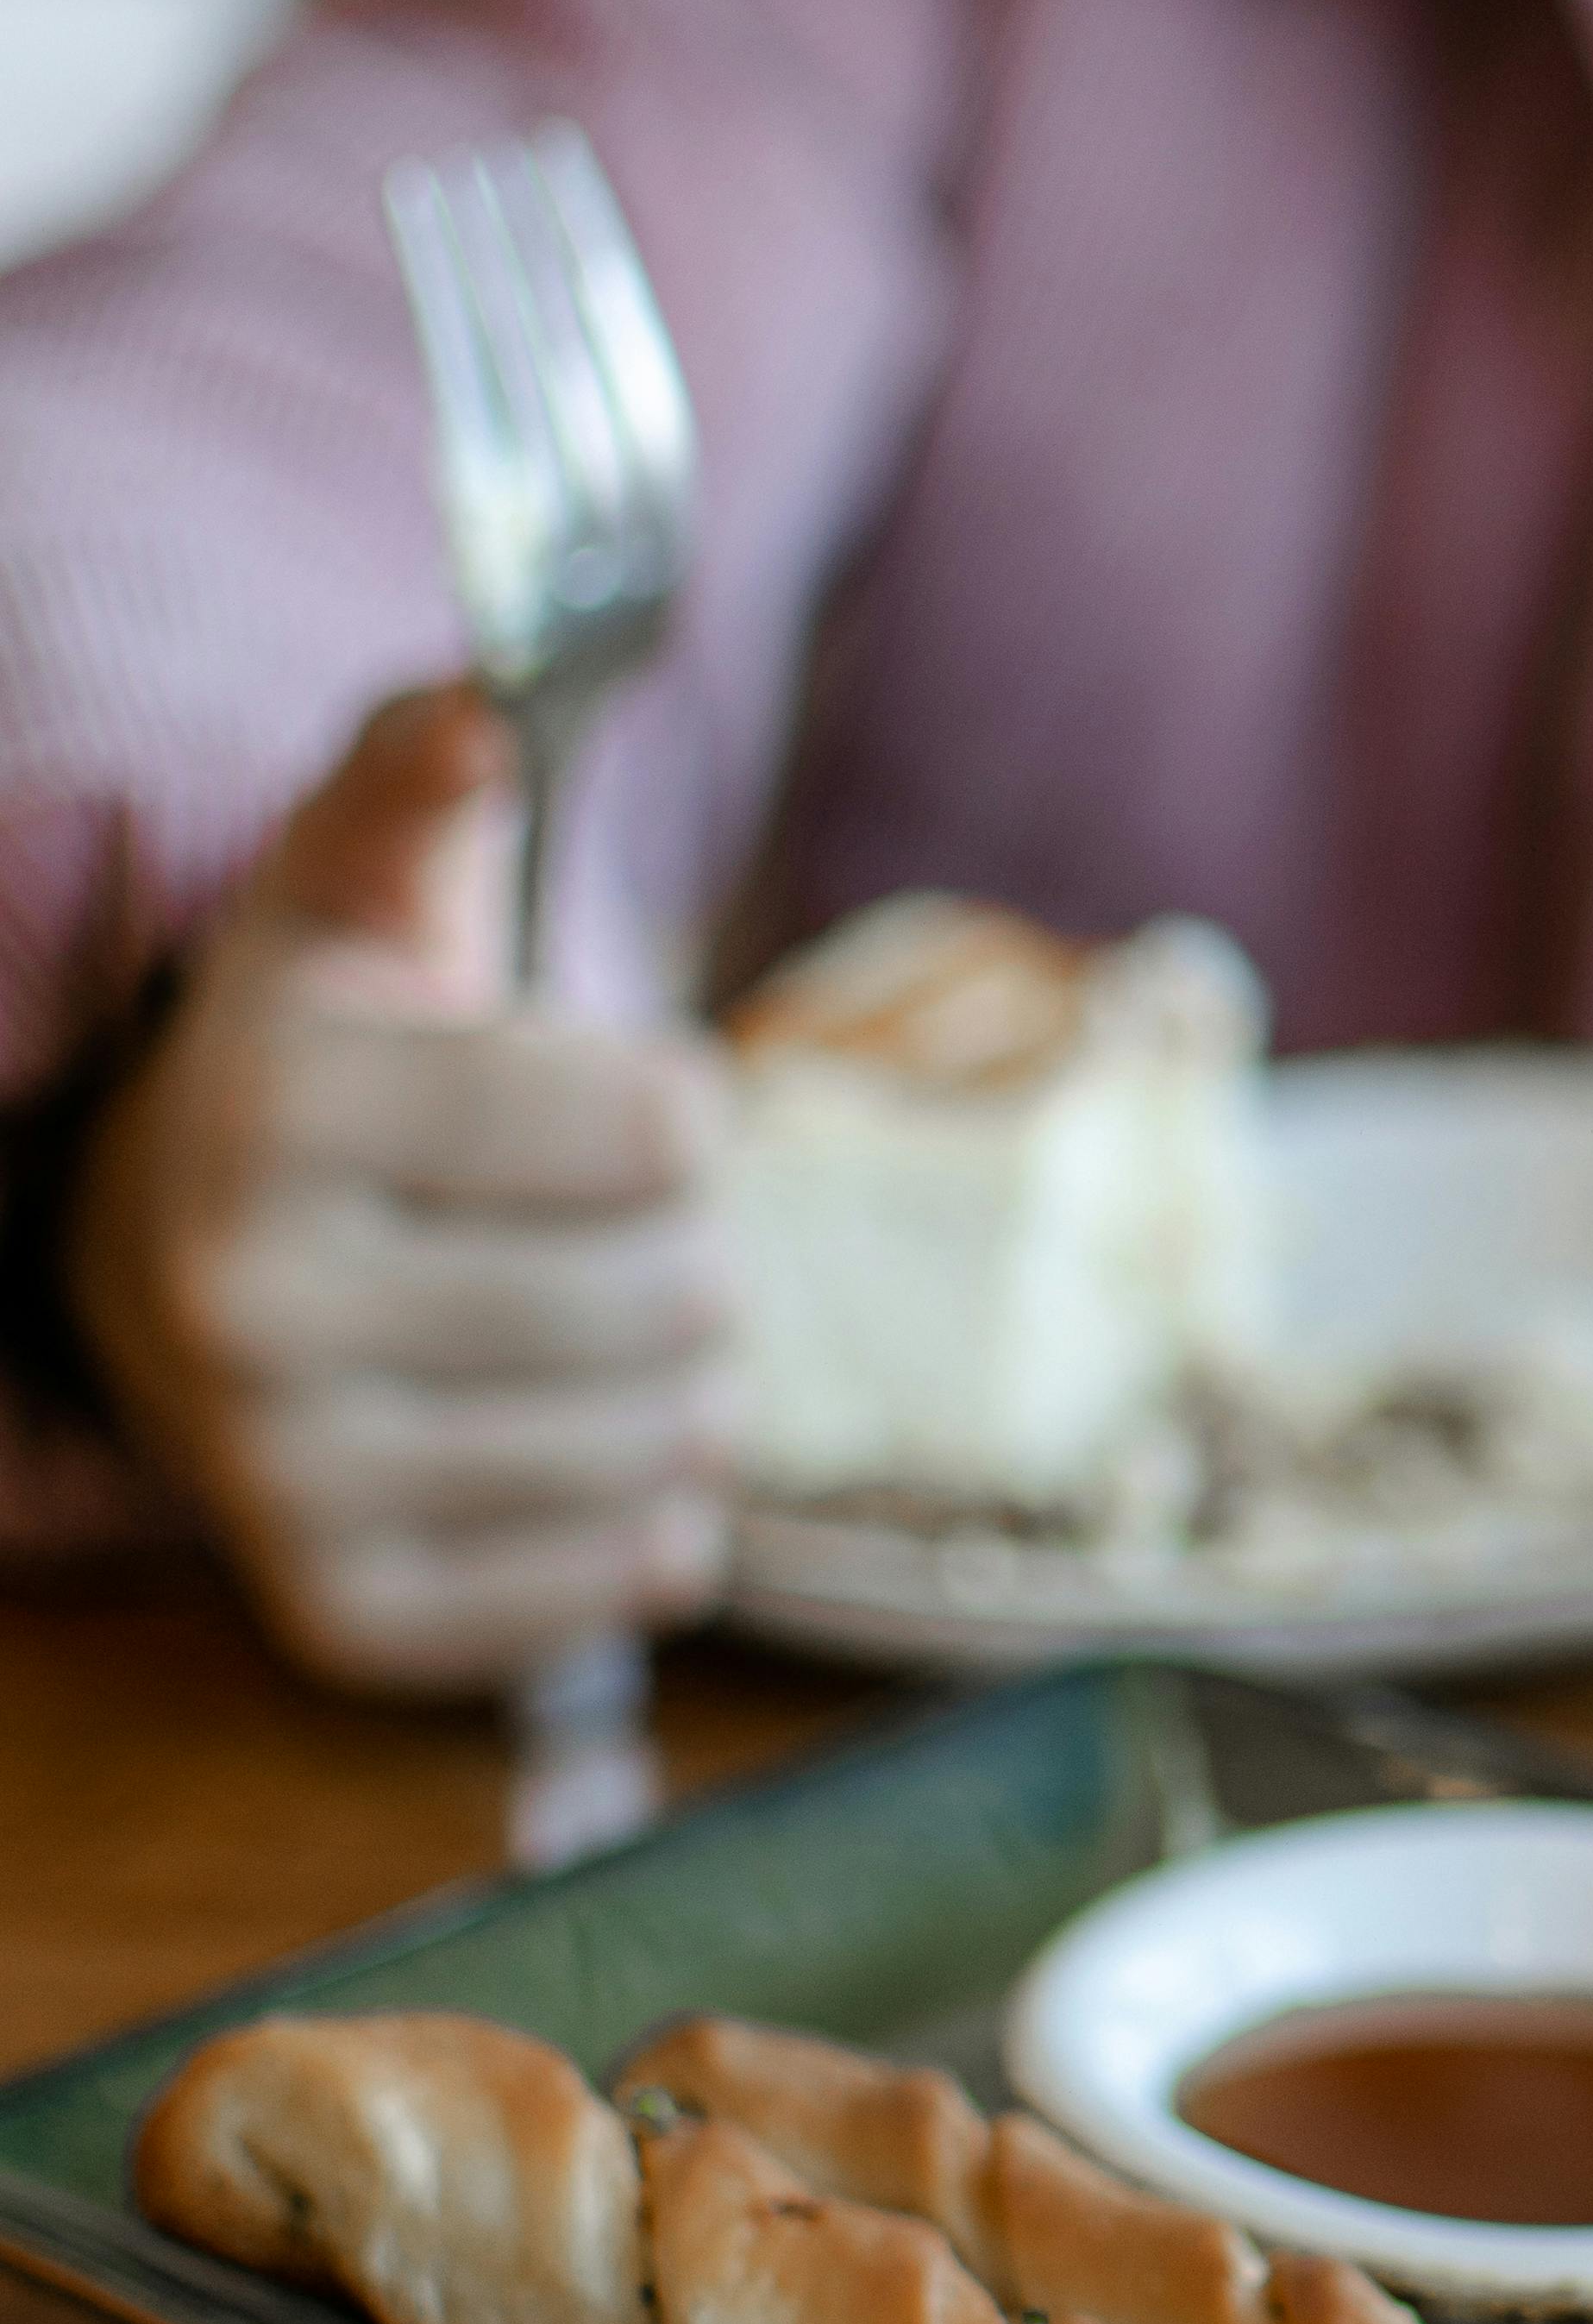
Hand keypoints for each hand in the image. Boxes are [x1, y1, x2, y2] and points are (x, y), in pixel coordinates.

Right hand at [65, 685, 736, 1691]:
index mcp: (271, 1105)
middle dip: (692, 1248)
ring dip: (691, 1389)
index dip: (678, 1105)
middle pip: (678, 1294)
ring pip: (663, 1445)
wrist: (170, 1247)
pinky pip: (615, 1591)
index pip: (661, 1125)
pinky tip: (597, 1459)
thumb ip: (423, 772)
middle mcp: (246, 1304)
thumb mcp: (359, 881)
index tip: (612, 1100)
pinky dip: (654, 1528)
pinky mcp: (340, 1613)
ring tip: (611, 1336)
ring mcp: (279, 1477)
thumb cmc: (330, 1046)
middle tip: (617, 1233)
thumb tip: (483, 710)